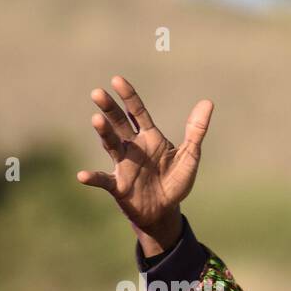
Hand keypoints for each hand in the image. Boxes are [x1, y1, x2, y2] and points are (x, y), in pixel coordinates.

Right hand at [76, 75, 212, 253]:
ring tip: (96, 120)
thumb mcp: (190, 156)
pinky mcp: (118, 185)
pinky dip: (93, 177)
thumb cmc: (175, 180)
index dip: (129, 97)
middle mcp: (133, 147)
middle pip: (119, 124)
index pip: (137, 112)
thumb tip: (208, 102)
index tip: (117, 80)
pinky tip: (83, 175)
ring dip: (104, 133)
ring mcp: (123, 165)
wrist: (165, 210)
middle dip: (109, 109)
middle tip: (97, 93)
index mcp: (150, 137)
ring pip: (111, 145)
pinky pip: (103, 180)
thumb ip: (196, 130)